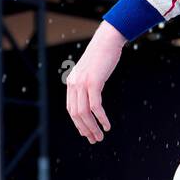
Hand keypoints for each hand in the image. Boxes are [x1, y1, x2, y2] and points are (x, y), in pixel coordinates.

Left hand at [65, 21, 125, 143]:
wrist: (108, 40)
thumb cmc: (102, 55)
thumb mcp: (92, 71)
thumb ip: (89, 83)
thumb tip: (92, 96)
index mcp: (72, 83)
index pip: (71, 109)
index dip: (79, 124)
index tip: (87, 133)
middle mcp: (74, 84)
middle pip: (76, 114)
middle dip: (85, 129)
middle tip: (95, 140)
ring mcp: (82, 83)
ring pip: (84, 113)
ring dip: (92, 127)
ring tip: (100, 136)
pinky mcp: (93, 82)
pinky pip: (95, 106)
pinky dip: (101, 118)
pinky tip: (107, 126)